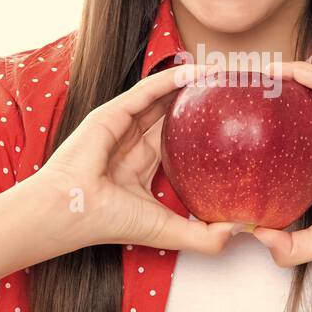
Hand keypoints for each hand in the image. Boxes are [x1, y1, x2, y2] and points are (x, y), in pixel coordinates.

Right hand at [33, 62, 237, 254]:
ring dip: (192, 84)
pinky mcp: (113, 112)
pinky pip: (148, 91)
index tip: (237, 124)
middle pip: (175, 115)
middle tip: (236, 91)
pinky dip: (172, 79)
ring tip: (224, 73)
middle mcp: (135, 143)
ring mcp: (123, 126)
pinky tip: (199, 73)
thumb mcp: (167, 231)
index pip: (181, 141)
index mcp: (144, 166)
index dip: (206, 131)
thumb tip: (241, 231)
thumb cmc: (109, 222)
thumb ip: (204, 238)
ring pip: (164, 97)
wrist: (70, 212)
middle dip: (203, 102)